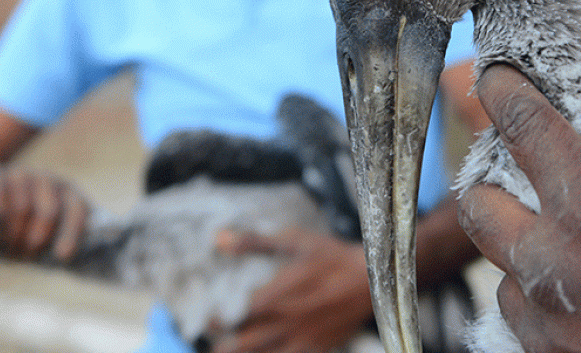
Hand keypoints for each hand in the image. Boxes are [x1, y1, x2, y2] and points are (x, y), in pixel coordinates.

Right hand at [0, 163, 90, 261]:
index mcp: (68, 194)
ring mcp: (21, 174)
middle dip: (36, 240)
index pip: (76, 211)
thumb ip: (59, 246)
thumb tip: (64, 256)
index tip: (62, 256)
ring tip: (7, 246)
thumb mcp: (44, 243)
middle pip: (48, 212)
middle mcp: (47, 180)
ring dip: (13, 235)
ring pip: (21, 209)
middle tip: (25, 255)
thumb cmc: (23, 234)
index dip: (70, 234)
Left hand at [210, 228, 373, 352]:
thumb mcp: (294, 241)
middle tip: (212, 341)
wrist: (372, 280)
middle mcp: (287, 321)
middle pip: (244, 342)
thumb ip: (254, 242)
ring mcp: (302, 339)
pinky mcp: (316, 349)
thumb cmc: (331, 257)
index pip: (236, 315)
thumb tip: (219, 239)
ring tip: (227, 351)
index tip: (207, 317)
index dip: (216, 320)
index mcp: (278, 295)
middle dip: (223, 344)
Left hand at [458, 64, 580, 352]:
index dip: (506, 94)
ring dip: (526, 252)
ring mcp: (550, 325)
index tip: (496, 79)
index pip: (527, 132)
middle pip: (479, 207)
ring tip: (573, 251)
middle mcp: (556, 268)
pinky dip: (544, 301)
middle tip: (523, 178)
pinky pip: (524, 321)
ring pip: (502, 270)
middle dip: (493, 182)